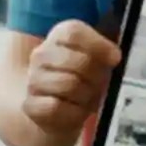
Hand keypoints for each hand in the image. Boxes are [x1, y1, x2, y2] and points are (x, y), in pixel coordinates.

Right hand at [22, 20, 121, 142]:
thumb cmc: (80, 79)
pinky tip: (76, 110)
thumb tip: (114, 56)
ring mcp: (33, 79)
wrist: (53, 108)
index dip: (98, 44)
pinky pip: (56, 107)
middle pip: (77, 61)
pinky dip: (73, 112)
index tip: (115, 58)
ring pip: (69, 85)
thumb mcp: (93, 60)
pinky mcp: (30, 105)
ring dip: (86, 95)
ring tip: (87, 98)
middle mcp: (41, 55)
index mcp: (58, 36)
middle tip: (99, 84)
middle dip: (96, 76)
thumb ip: (103, 53)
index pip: (74, 33)